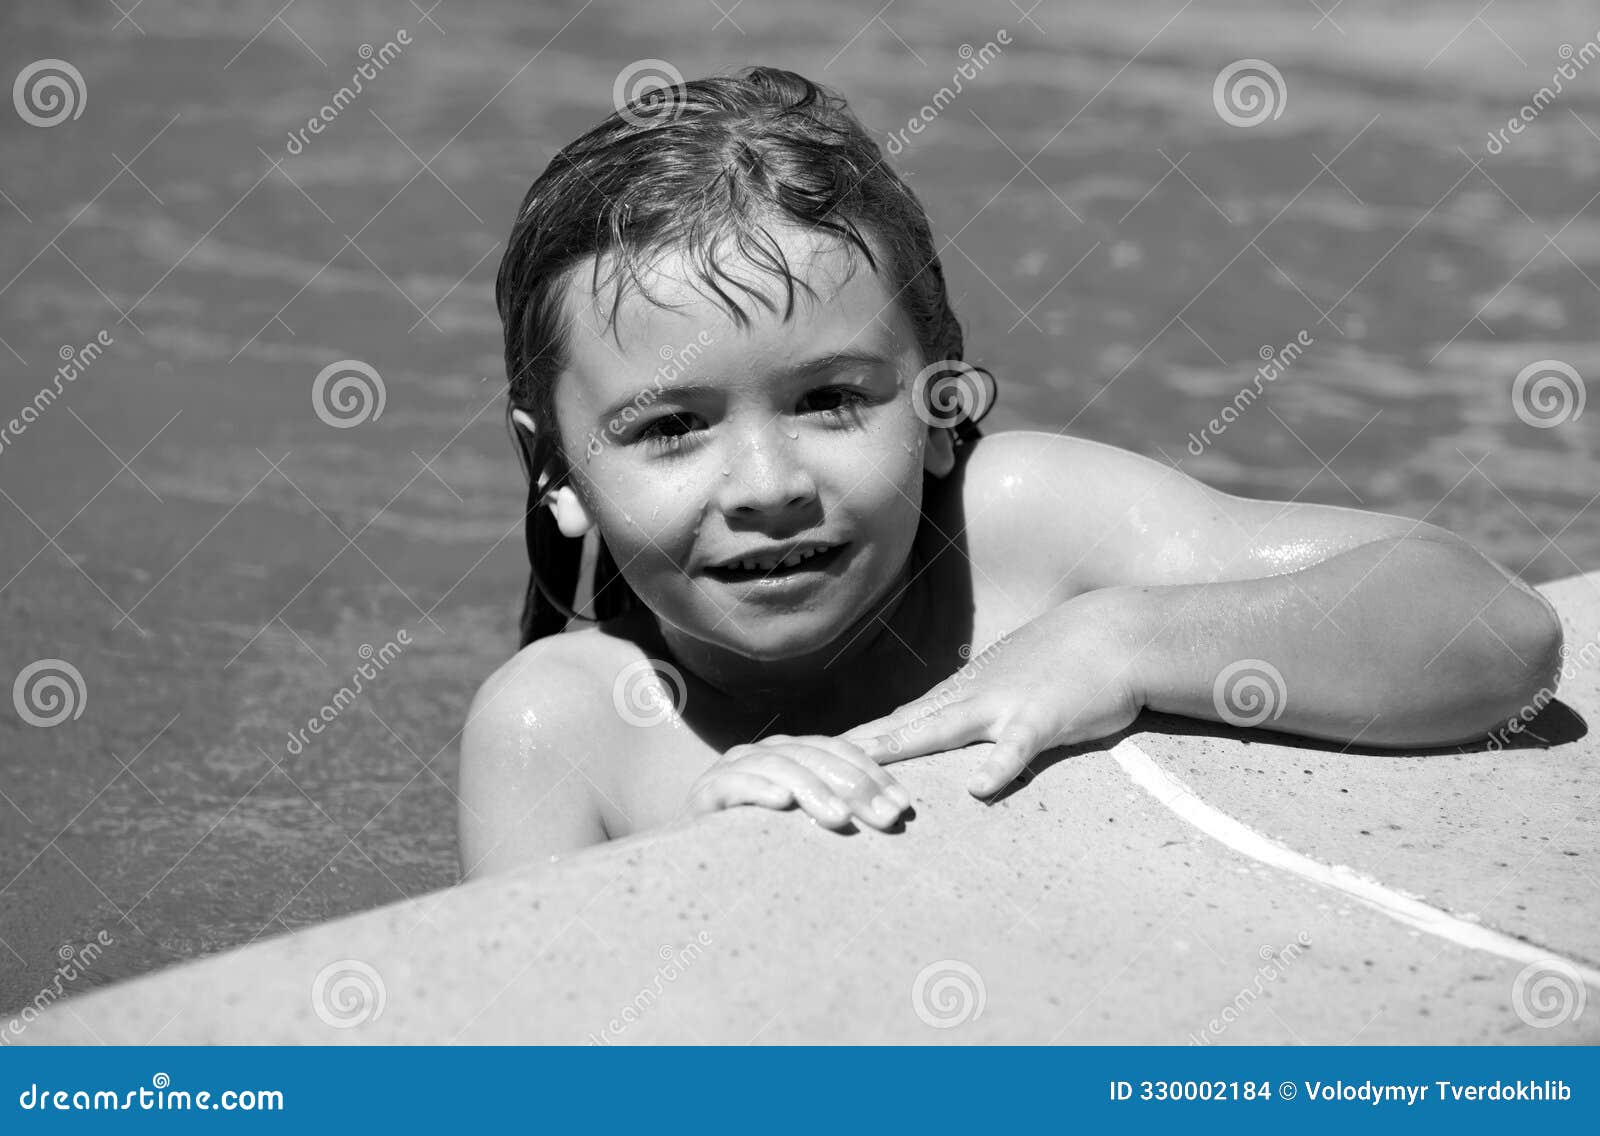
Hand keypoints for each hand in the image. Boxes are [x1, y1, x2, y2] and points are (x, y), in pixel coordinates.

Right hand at [685, 734, 913, 830]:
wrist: (689, 863)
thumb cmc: (756, 846)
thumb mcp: (802, 825)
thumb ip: (835, 809)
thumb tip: (893, 814)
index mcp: (789, 753)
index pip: (838, 751)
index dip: (873, 774)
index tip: (903, 804)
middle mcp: (762, 753)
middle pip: (815, 757)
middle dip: (855, 786)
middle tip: (886, 817)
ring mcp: (731, 769)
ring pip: (780, 766)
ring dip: (813, 790)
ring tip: (840, 819)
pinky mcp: (703, 794)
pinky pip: (734, 785)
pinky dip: (758, 790)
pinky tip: (781, 804)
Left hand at [843, 600, 1145, 798]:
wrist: (1113, 634)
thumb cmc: (1063, 663)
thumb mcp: (1007, 684)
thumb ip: (973, 712)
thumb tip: (938, 734)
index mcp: (963, 696)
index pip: (898, 722)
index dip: (856, 741)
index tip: (813, 758)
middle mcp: (971, 699)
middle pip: (904, 725)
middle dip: (857, 747)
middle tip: (809, 763)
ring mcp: (1004, 706)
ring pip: (943, 729)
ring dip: (902, 747)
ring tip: (862, 766)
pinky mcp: (1043, 719)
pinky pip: (1018, 747)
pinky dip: (999, 766)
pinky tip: (979, 789)